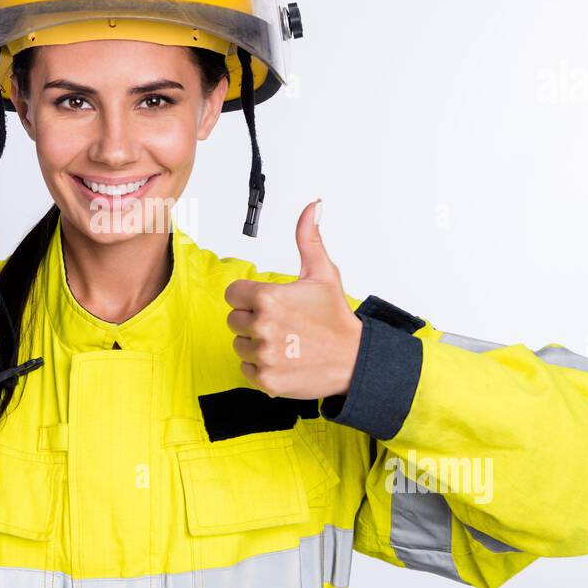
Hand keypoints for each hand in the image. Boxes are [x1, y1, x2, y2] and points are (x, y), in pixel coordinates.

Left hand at [223, 199, 361, 399]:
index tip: (268, 303)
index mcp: (269, 297)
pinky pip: (246, 369)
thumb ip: (308, 239)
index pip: (233, 294)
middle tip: (281, 324)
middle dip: (253, 320)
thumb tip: (312, 207)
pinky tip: (283, 359)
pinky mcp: (265, 379)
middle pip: (234, 319)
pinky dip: (260, 367)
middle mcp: (263, 326)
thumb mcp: (323, 274)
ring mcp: (263, 355)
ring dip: (256, 344)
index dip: (249, 297)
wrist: (354, 360)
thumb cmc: (336, 318)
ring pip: (239, 344)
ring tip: (284, 342)